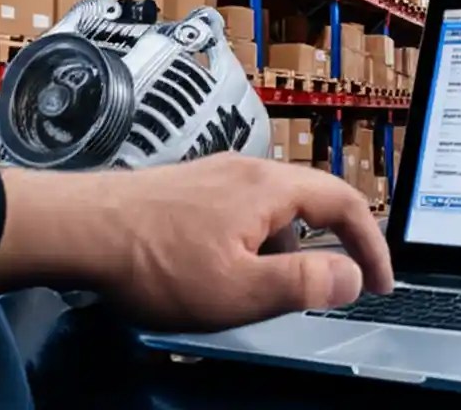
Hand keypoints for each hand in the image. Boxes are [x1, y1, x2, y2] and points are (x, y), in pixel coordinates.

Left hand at [0, 153, 393, 330]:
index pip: (347, 204)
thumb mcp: (239, 289)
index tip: (380, 280)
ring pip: (275, 210)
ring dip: (286, 249)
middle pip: (313, 203)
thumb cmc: (152, 259)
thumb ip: (303, 284)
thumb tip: (351, 278)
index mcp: (271, 189)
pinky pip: (242, 212)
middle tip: (334, 287)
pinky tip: (225, 271)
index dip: (373, 244)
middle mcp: (249, 172)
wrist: (80, 230)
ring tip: (266, 289)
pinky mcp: (191, 189)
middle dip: (330, 248)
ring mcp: (217, 176)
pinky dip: (254, 242)